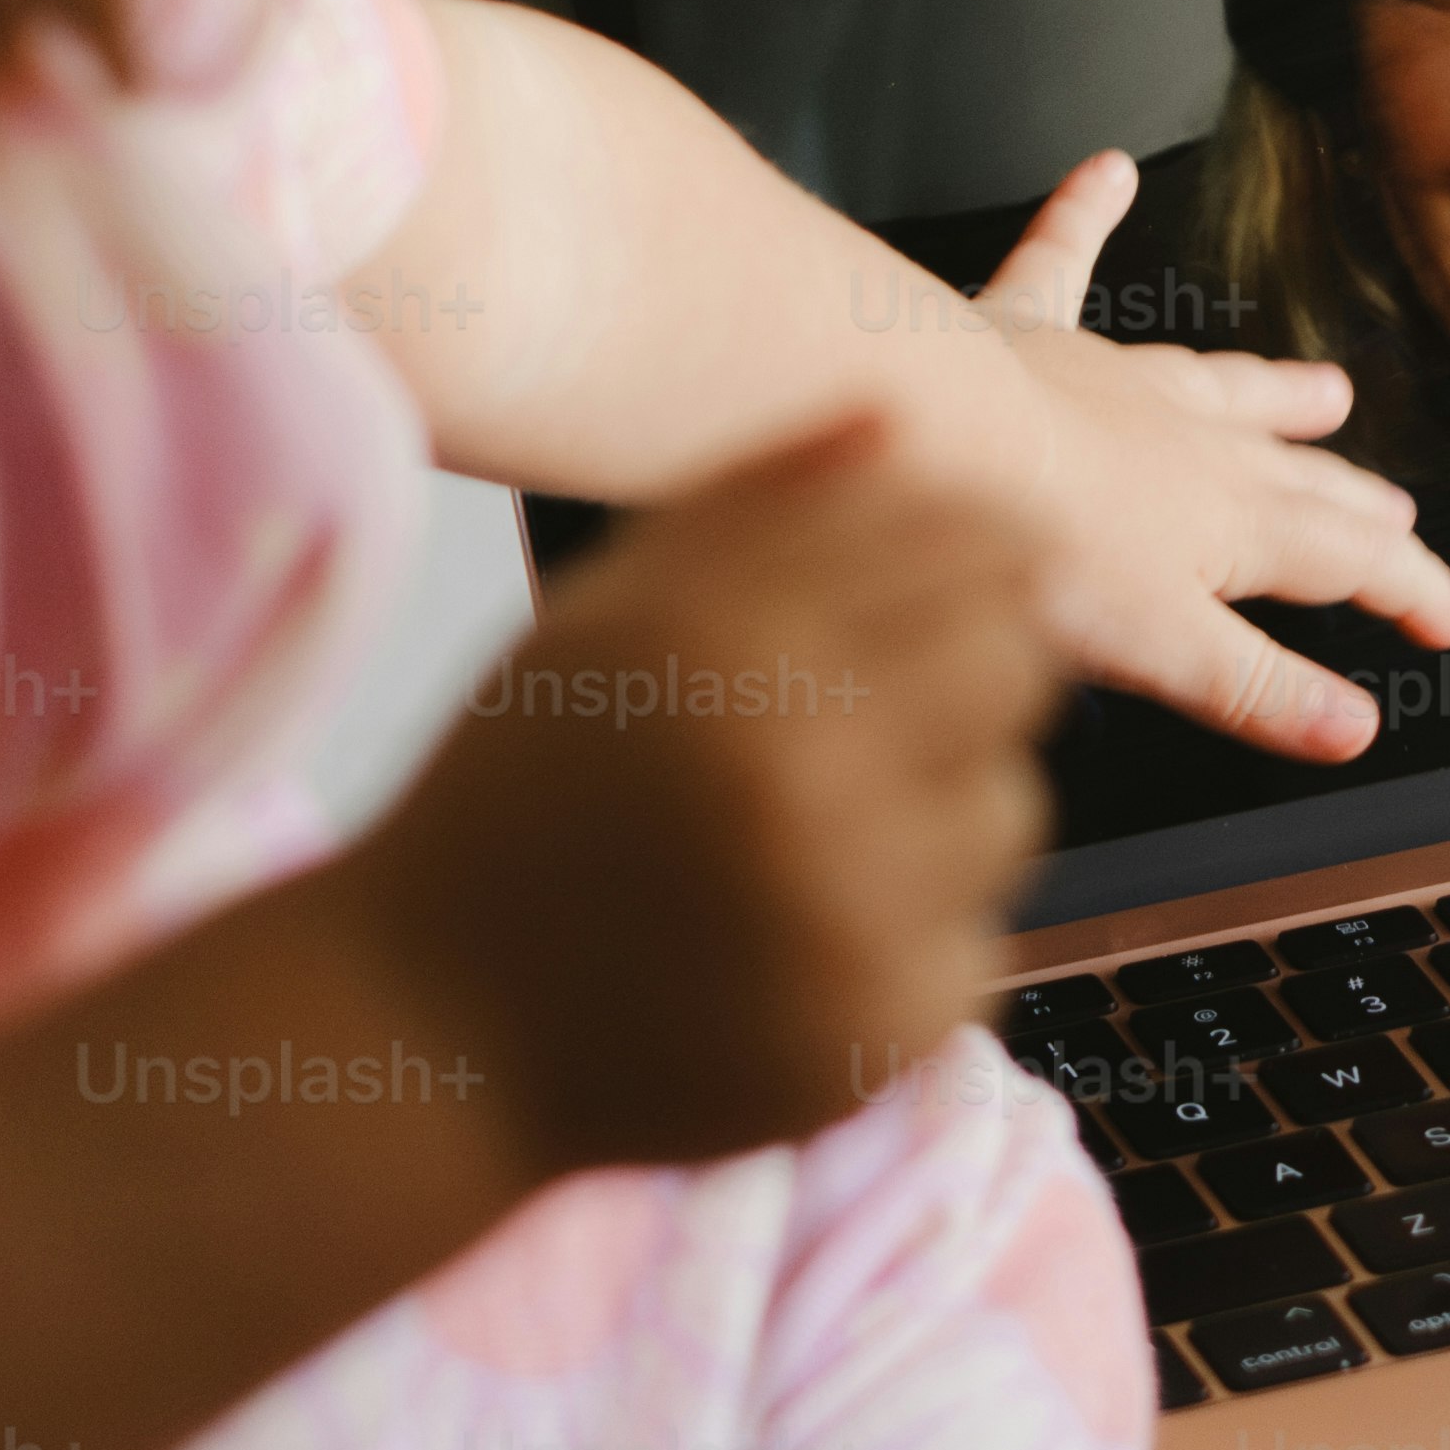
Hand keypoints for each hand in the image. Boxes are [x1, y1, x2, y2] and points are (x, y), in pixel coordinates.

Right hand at [382, 417, 1064, 1168]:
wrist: (430, 1031)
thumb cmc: (516, 802)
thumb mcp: (603, 621)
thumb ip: (755, 508)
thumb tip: (901, 419)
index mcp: (725, 644)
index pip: (972, 546)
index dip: (991, 551)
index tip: (977, 574)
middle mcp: (798, 773)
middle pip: (1018, 665)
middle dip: (978, 673)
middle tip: (894, 707)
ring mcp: (849, 914)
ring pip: (1009, 808)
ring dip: (943, 811)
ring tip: (815, 836)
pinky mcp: (880, 1027)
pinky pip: (974, 942)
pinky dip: (907, 938)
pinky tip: (794, 941)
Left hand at [964, 152, 1449, 757]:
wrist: (932, 439)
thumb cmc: (1035, 542)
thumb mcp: (1164, 648)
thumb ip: (1261, 687)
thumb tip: (1354, 729)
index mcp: (1227, 518)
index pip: (1347, 558)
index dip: (1409, 589)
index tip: (1448, 617)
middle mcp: (1185, 439)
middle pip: (1296, 476)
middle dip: (1357, 503)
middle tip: (1400, 520)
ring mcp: (1108, 380)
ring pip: (1214, 382)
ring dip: (1274, 391)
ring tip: (1328, 390)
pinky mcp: (1021, 335)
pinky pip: (1060, 261)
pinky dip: (1085, 215)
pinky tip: (1103, 171)